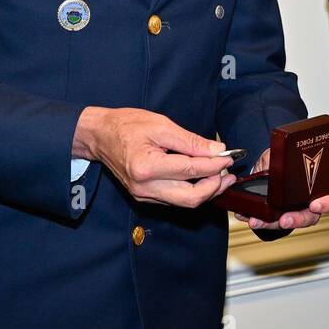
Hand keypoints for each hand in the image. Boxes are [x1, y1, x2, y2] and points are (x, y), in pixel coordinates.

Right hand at [73, 106, 235, 207]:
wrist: (99, 136)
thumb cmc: (126, 126)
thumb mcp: (161, 125)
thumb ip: (190, 141)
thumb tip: (216, 150)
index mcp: (147, 167)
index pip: (191, 171)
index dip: (215, 165)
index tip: (229, 157)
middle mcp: (145, 187)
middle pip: (190, 198)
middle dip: (214, 187)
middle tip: (228, 173)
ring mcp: (144, 195)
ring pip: (184, 203)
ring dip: (206, 192)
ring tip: (220, 176)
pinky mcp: (145, 197)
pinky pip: (174, 200)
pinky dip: (192, 192)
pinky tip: (202, 179)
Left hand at [237, 148, 328, 231]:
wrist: (266, 166)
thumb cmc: (280, 160)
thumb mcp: (281, 154)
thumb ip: (281, 157)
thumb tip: (273, 160)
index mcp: (317, 185)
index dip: (328, 203)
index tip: (315, 205)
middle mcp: (308, 202)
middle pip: (310, 217)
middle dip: (297, 220)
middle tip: (285, 220)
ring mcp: (293, 211)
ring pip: (288, 222)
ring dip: (272, 224)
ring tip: (257, 221)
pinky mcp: (277, 216)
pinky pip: (270, 222)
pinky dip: (259, 220)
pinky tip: (248, 217)